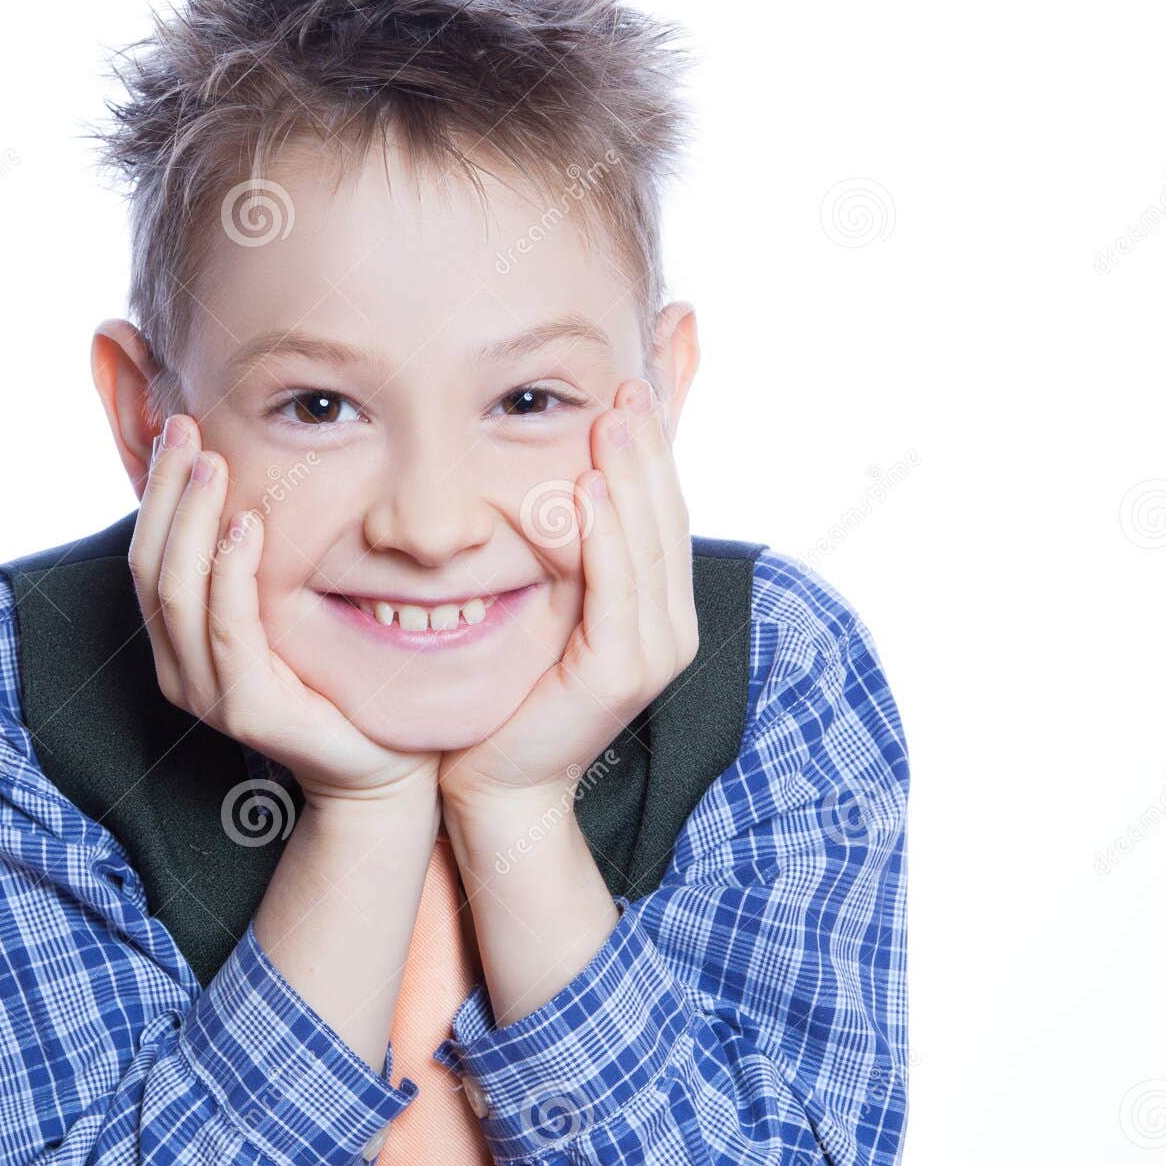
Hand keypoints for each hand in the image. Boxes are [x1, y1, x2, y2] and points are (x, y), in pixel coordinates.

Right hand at [131, 413, 439, 805]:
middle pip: (151, 565)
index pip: (150, 556)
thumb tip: (254, 483)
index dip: (158, 492)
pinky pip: (227, 627)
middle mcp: (181, 669)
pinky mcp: (245, 709)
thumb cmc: (339, 682)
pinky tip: (247, 524)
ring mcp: (207, 693)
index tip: (177, 430)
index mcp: (182, 644)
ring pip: (177, 591)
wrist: (380, 765)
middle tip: (187, 428)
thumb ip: (257, 568)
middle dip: (167, 491)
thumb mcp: (287, 614)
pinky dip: (232, 571)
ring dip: (194, 519)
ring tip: (214, 462)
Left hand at [439, 377, 698, 815]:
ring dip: (632, 477)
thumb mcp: (547, 606)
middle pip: (664, 519)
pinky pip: (617, 590)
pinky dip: (605, 538)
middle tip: (627, 385)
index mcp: (658, 609)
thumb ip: (565, 551)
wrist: (496, 780)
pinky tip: (589, 492)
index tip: (630, 389)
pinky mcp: (619, 674)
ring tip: (614, 418)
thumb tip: (562, 484)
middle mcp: (669, 628)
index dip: (652, 451)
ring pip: (646, 545)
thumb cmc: (513, 692)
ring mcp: (652, 653)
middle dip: (649, 449)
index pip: (661, 514)